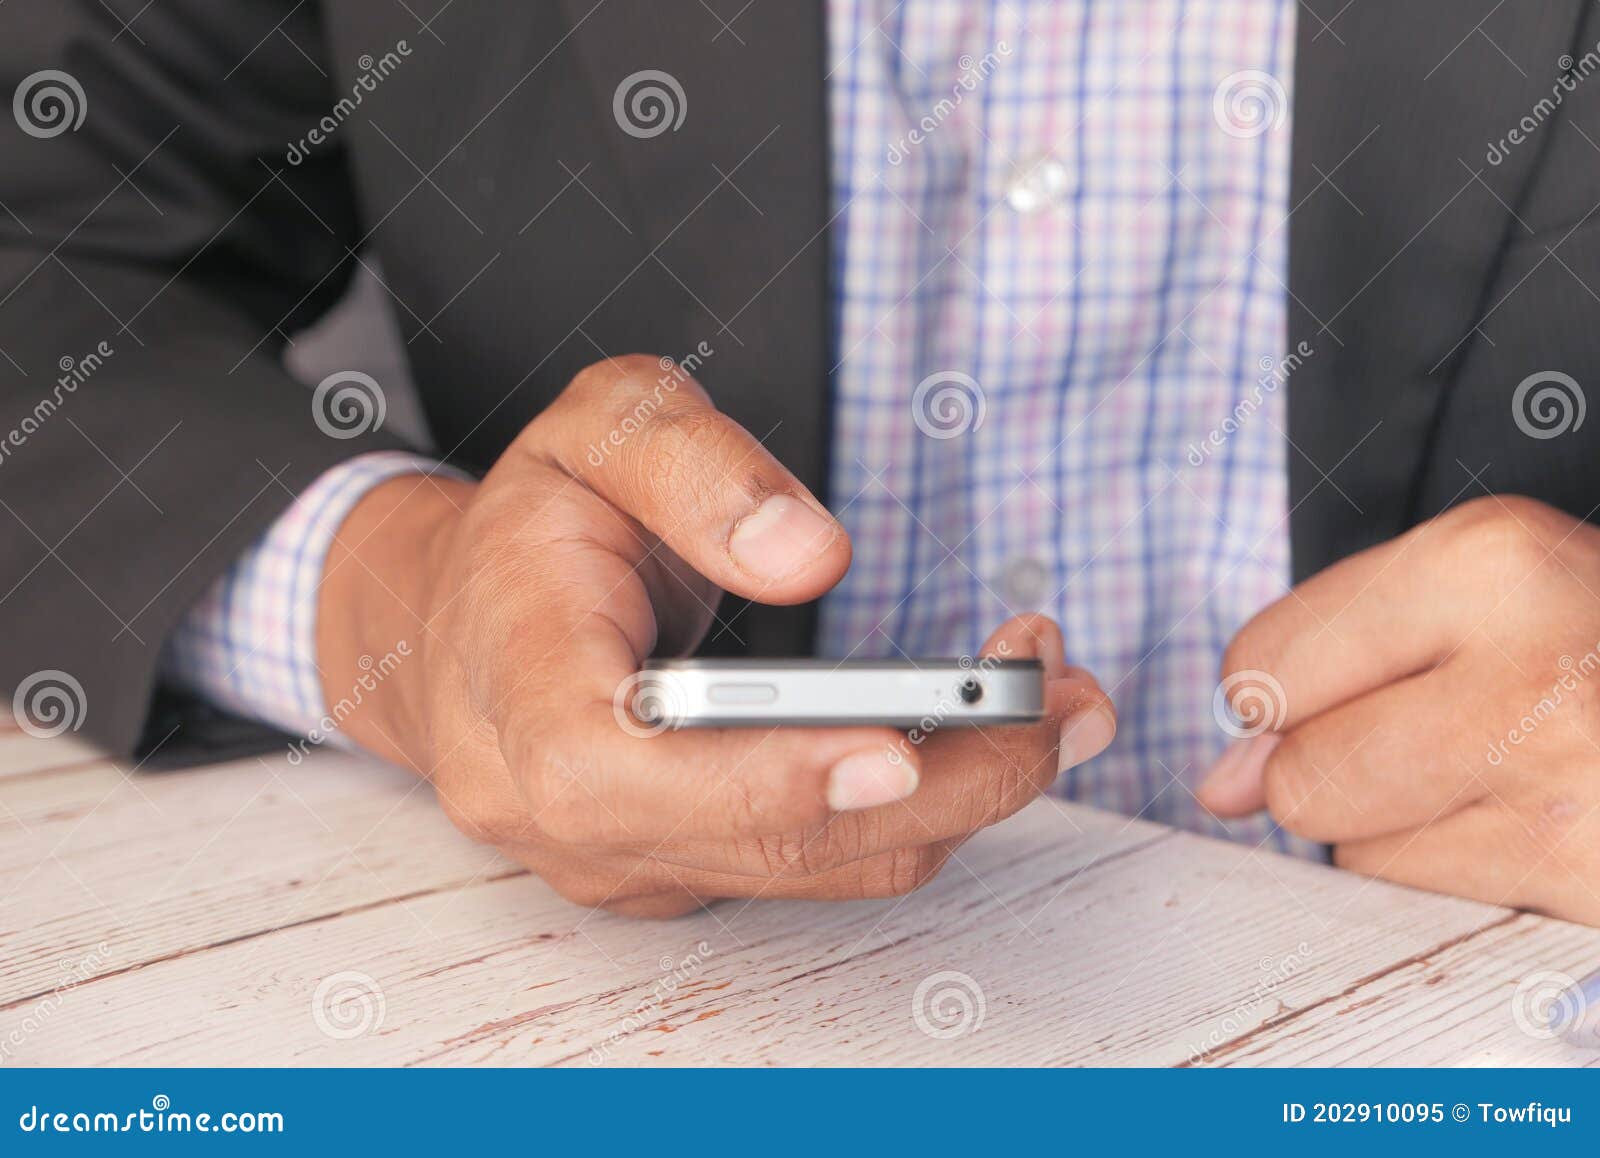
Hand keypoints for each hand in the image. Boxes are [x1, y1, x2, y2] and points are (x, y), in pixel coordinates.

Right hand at [316, 355, 1117, 916]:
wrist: (467, 620)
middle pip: (759, 841)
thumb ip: (695, 470)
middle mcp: (561, 811)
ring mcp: (625, 859)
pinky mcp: (687, 870)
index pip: (613, 770)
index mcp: (511, 688)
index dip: (760, 778)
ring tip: (1058, 702)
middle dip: (935, 781)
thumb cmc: (538, 521)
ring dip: (956, 796)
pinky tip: (983, 737)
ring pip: (813, 868)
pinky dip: (915, 807)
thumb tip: (813, 555)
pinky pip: (818, 865)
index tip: (895, 753)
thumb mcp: (597, 430)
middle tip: (1060, 699)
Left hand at [1200, 495, 1599, 924]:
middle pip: (1304, 783)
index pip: (1260, 668)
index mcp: (1494, 564)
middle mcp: (1537, 683)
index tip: (1350, 681)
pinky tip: (1542, 824)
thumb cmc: (1593, 635)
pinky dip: (1466, 878)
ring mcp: (1577, 803)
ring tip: (1515, 770)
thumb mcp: (1482, 586)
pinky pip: (1441, 910)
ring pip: (1364, 859)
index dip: (1282, 690)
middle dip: (1340, 771)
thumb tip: (1220, 783)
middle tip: (1443, 729)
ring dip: (1408, 829)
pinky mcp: (1592, 893)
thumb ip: (1326, 657)